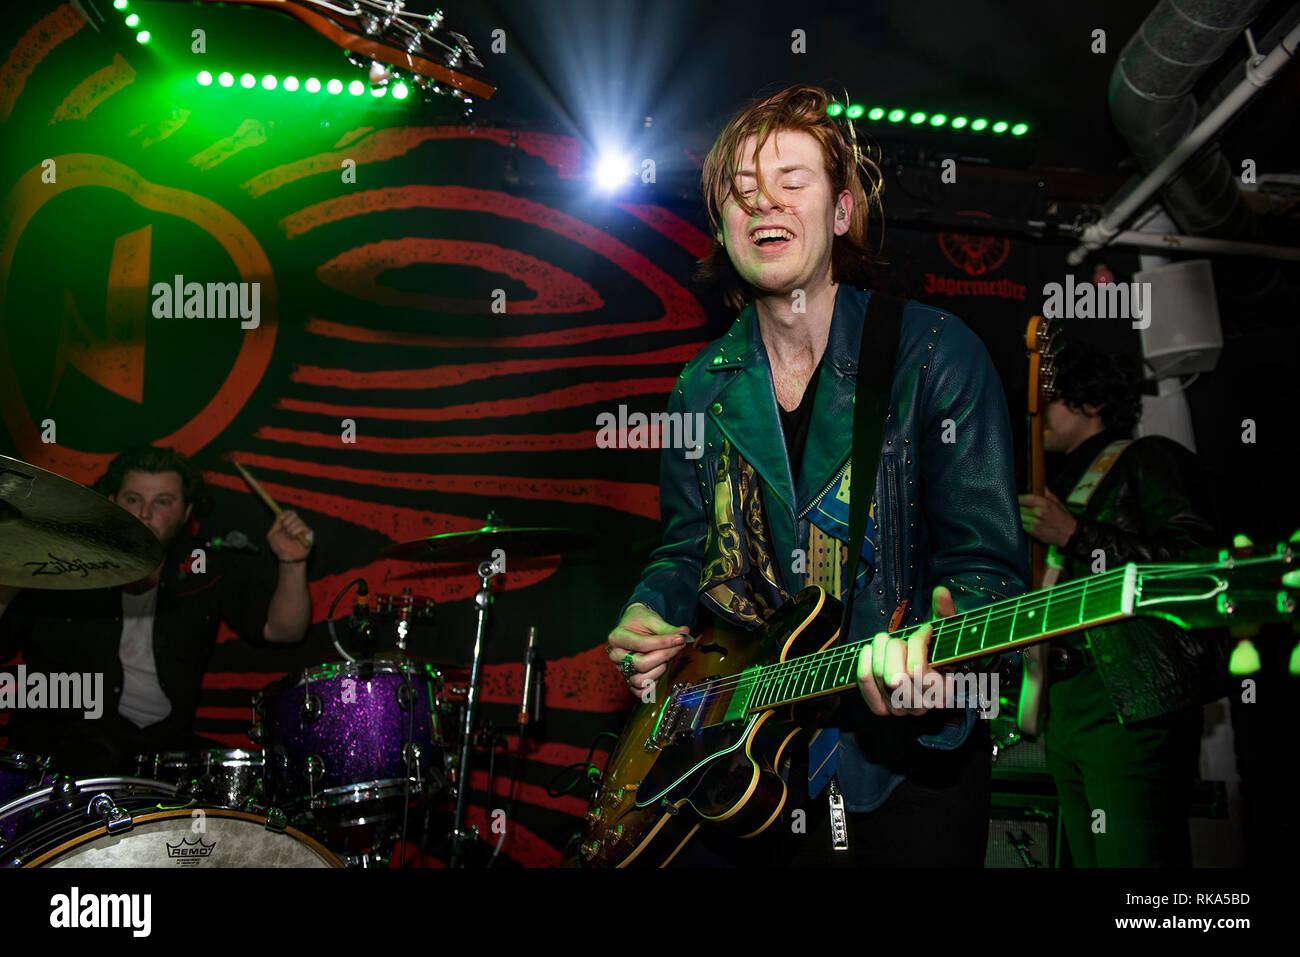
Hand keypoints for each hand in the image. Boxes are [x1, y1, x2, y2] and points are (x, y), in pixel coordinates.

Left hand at [267, 510, 312, 560]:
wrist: (287, 556)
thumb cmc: (279, 547)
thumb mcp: (272, 534)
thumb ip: (276, 524)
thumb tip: (279, 514)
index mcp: (287, 524)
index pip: (289, 513)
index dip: (285, 513)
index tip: (281, 518)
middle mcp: (295, 525)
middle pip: (294, 514)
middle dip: (287, 521)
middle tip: (285, 530)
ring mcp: (302, 528)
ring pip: (297, 520)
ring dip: (291, 528)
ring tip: (290, 536)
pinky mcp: (308, 533)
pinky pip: (302, 526)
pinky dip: (296, 531)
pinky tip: (294, 537)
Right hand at [606, 603, 689, 697]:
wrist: (635, 626)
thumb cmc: (640, 622)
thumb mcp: (652, 620)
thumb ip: (667, 629)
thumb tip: (683, 633)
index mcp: (617, 638)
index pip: (641, 644)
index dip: (663, 643)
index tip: (680, 638)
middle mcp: (616, 655)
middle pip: (641, 664)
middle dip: (664, 656)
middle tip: (678, 646)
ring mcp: (622, 669)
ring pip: (640, 680)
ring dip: (659, 670)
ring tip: (667, 657)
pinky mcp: (629, 679)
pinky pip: (639, 691)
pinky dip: (651, 686)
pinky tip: (659, 671)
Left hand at [857, 585, 956, 715]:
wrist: (926, 673)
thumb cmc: (939, 651)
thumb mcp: (947, 632)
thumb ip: (946, 612)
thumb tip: (940, 592)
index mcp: (943, 693)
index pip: (919, 672)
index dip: (918, 643)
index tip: (925, 629)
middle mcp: (921, 707)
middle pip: (895, 678)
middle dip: (895, 648)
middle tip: (897, 636)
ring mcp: (900, 710)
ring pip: (880, 678)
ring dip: (879, 651)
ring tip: (884, 638)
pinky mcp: (882, 708)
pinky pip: (865, 685)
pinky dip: (863, 664)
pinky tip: (868, 649)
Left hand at [1019, 489, 1077, 545]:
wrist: (1069, 534)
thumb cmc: (1064, 518)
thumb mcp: (1057, 503)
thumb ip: (1047, 494)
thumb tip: (1041, 486)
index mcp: (1044, 504)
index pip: (1023, 498)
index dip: (1018, 498)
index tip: (1017, 498)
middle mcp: (1038, 513)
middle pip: (1018, 507)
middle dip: (1017, 506)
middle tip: (1019, 506)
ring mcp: (1034, 523)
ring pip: (1018, 516)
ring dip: (1018, 514)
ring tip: (1023, 513)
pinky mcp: (1033, 532)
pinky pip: (1021, 525)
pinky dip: (1022, 522)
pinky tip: (1026, 521)